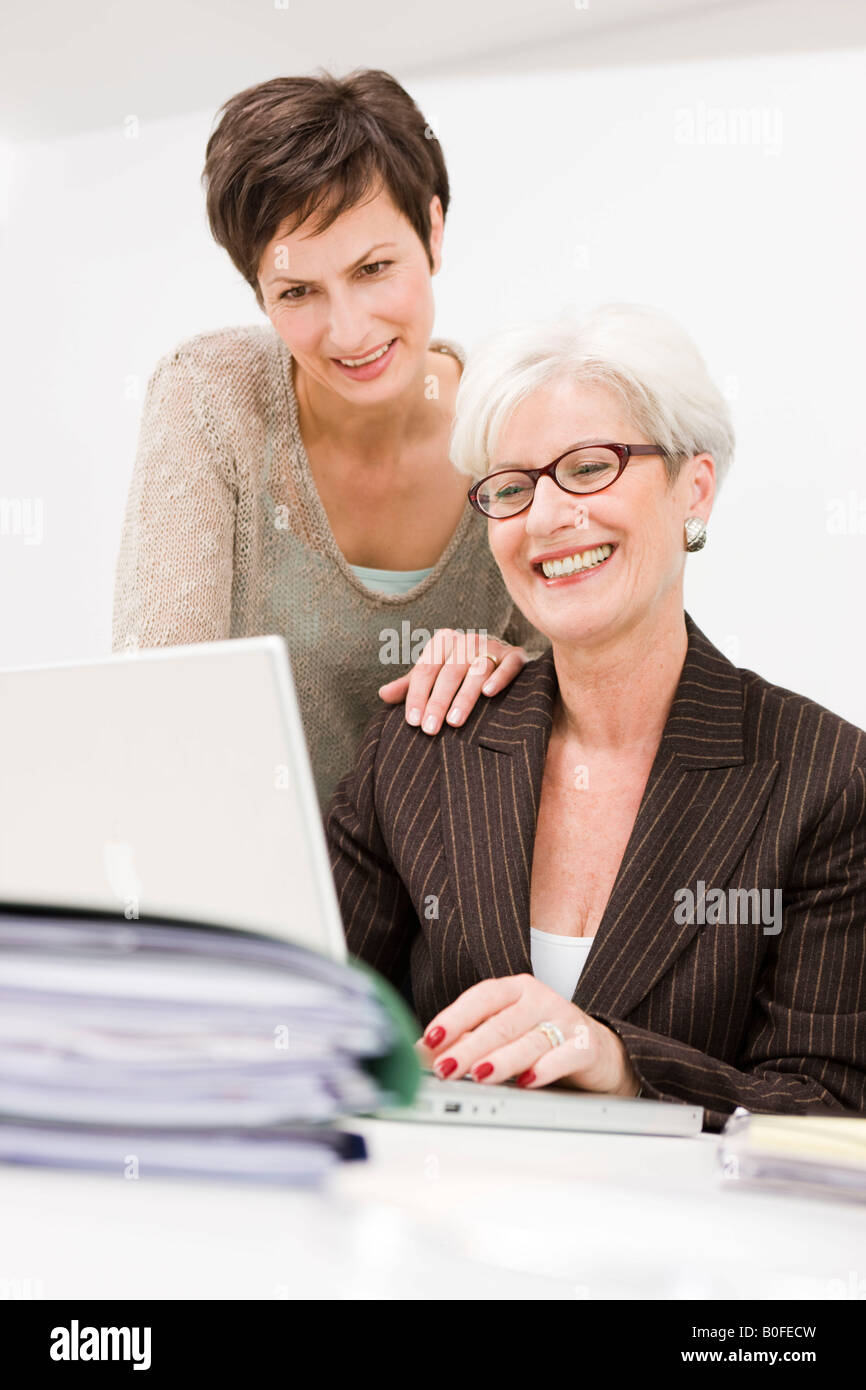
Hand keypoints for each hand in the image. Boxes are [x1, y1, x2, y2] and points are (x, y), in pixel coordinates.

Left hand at [378, 628, 526, 733]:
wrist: (500, 656)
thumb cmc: (459, 669)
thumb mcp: (433, 674)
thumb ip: (410, 685)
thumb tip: (383, 695)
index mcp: (444, 641)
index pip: (426, 669)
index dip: (417, 696)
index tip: (413, 722)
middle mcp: (468, 640)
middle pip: (449, 672)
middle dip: (438, 702)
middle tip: (430, 730)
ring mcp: (493, 646)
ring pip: (477, 671)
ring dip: (465, 696)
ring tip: (454, 722)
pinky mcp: (516, 655)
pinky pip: (509, 665)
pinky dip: (499, 677)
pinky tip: (489, 694)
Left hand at [414, 974, 640, 1095]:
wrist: (596, 1049)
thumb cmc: (541, 1037)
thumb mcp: (503, 1033)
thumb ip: (466, 1039)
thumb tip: (423, 1052)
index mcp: (515, 989)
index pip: (481, 997)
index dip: (455, 1017)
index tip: (431, 1038)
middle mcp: (540, 999)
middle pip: (500, 1023)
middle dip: (469, 1047)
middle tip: (446, 1067)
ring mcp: (565, 1020)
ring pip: (529, 1041)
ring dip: (501, 1060)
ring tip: (479, 1075)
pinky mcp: (586, 1045)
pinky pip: (564, 1055)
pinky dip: (545, 1069)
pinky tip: (527, 1082)